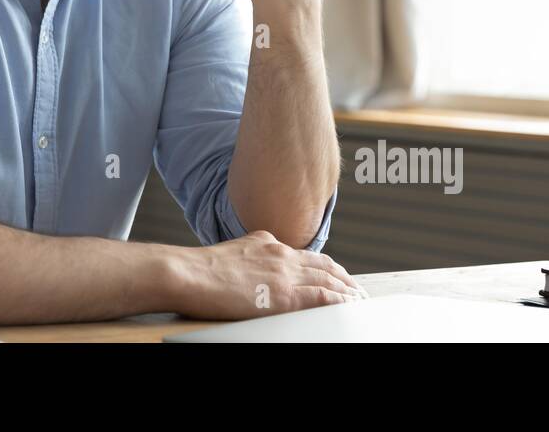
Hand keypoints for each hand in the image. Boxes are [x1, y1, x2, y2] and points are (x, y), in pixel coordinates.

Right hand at [168, 231, 367, 320]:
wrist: (188, 273)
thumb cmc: (200, 267)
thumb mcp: (233, 249)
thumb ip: (252, 252)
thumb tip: (257, 260)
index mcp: (268, 243)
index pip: (307, 255)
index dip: (327, 267)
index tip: (338, 275)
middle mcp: (281, 255)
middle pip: (324, 266)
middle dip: (344, 278)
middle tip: (358, 290)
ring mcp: (283, 276)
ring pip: (328, 281)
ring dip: (348, 291)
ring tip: (360, 300)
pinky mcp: (282, 297)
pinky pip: (321, 298)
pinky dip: (339, 302)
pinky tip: (349, 306)